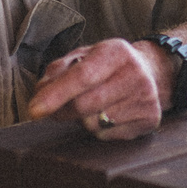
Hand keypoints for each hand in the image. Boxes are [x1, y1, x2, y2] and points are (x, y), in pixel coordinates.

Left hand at [27, 38, 172, 139]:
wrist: (152, 73)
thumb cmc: (108, 66)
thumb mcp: (84, 57)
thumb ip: (58, 71)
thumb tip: (41, 93)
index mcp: (116, 52)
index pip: (82, 76)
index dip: (55, 95)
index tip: (34, 110)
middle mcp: (135, 73)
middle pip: (85, 105)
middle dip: (62, 111)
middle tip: (56, 111)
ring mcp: (145, 98)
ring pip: (94, 124)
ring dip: (82, 120)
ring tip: (92, 105)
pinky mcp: (149, 120)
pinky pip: (108, 136)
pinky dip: (99, 129)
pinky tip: (108, 114)